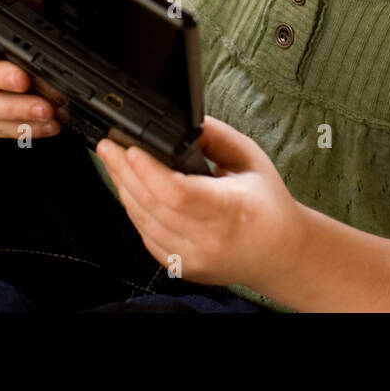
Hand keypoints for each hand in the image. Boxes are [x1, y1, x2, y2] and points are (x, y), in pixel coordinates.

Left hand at [96, 115, 303, 289]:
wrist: (281, 252)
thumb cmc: (269, 204)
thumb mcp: (251, 159)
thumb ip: (217, 136)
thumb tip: (182, 123)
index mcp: (232, 211)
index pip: (179, 194)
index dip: (148, 171)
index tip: (130, 148)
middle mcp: (209, 240)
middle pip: (152, 205)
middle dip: (124, 171)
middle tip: (108, 146)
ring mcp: (193, 258)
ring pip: (143, 222)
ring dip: (124, 189)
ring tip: (113, 162)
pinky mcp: (181, 267)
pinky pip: (146, 237)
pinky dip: (135, 211)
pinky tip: (130, 189)